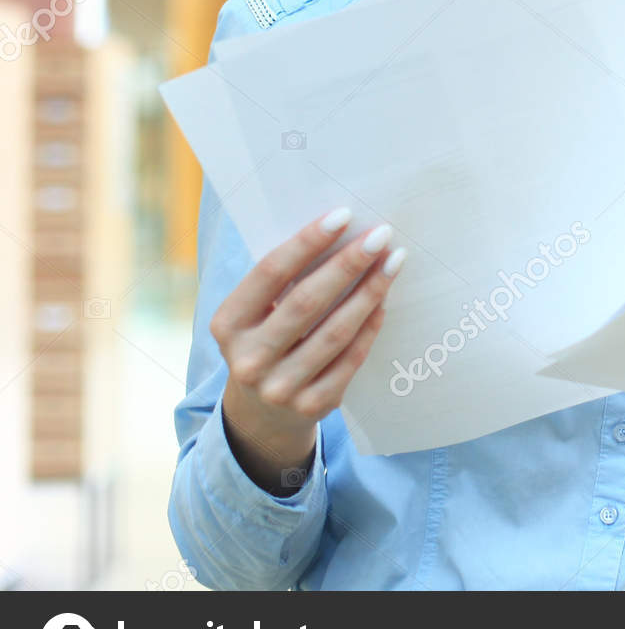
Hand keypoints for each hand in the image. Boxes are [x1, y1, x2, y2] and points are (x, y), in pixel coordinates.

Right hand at [211, 207, 406, 494]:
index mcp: (227, 324)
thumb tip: (339, 232)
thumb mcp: (255, 315)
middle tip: (381, 235)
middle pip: (306, 301)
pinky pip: (351, 358)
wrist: (262, 414)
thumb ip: (282, 282)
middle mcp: (248, 358)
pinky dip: (371, 325)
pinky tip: (385, 299)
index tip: (343, 215)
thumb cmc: (266, 341)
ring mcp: (280, 387)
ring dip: (370, 291)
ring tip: (394, 261)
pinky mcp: (313, 406)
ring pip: (335, 331)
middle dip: (348, 264)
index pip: (270, 273)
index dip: (307, 242)